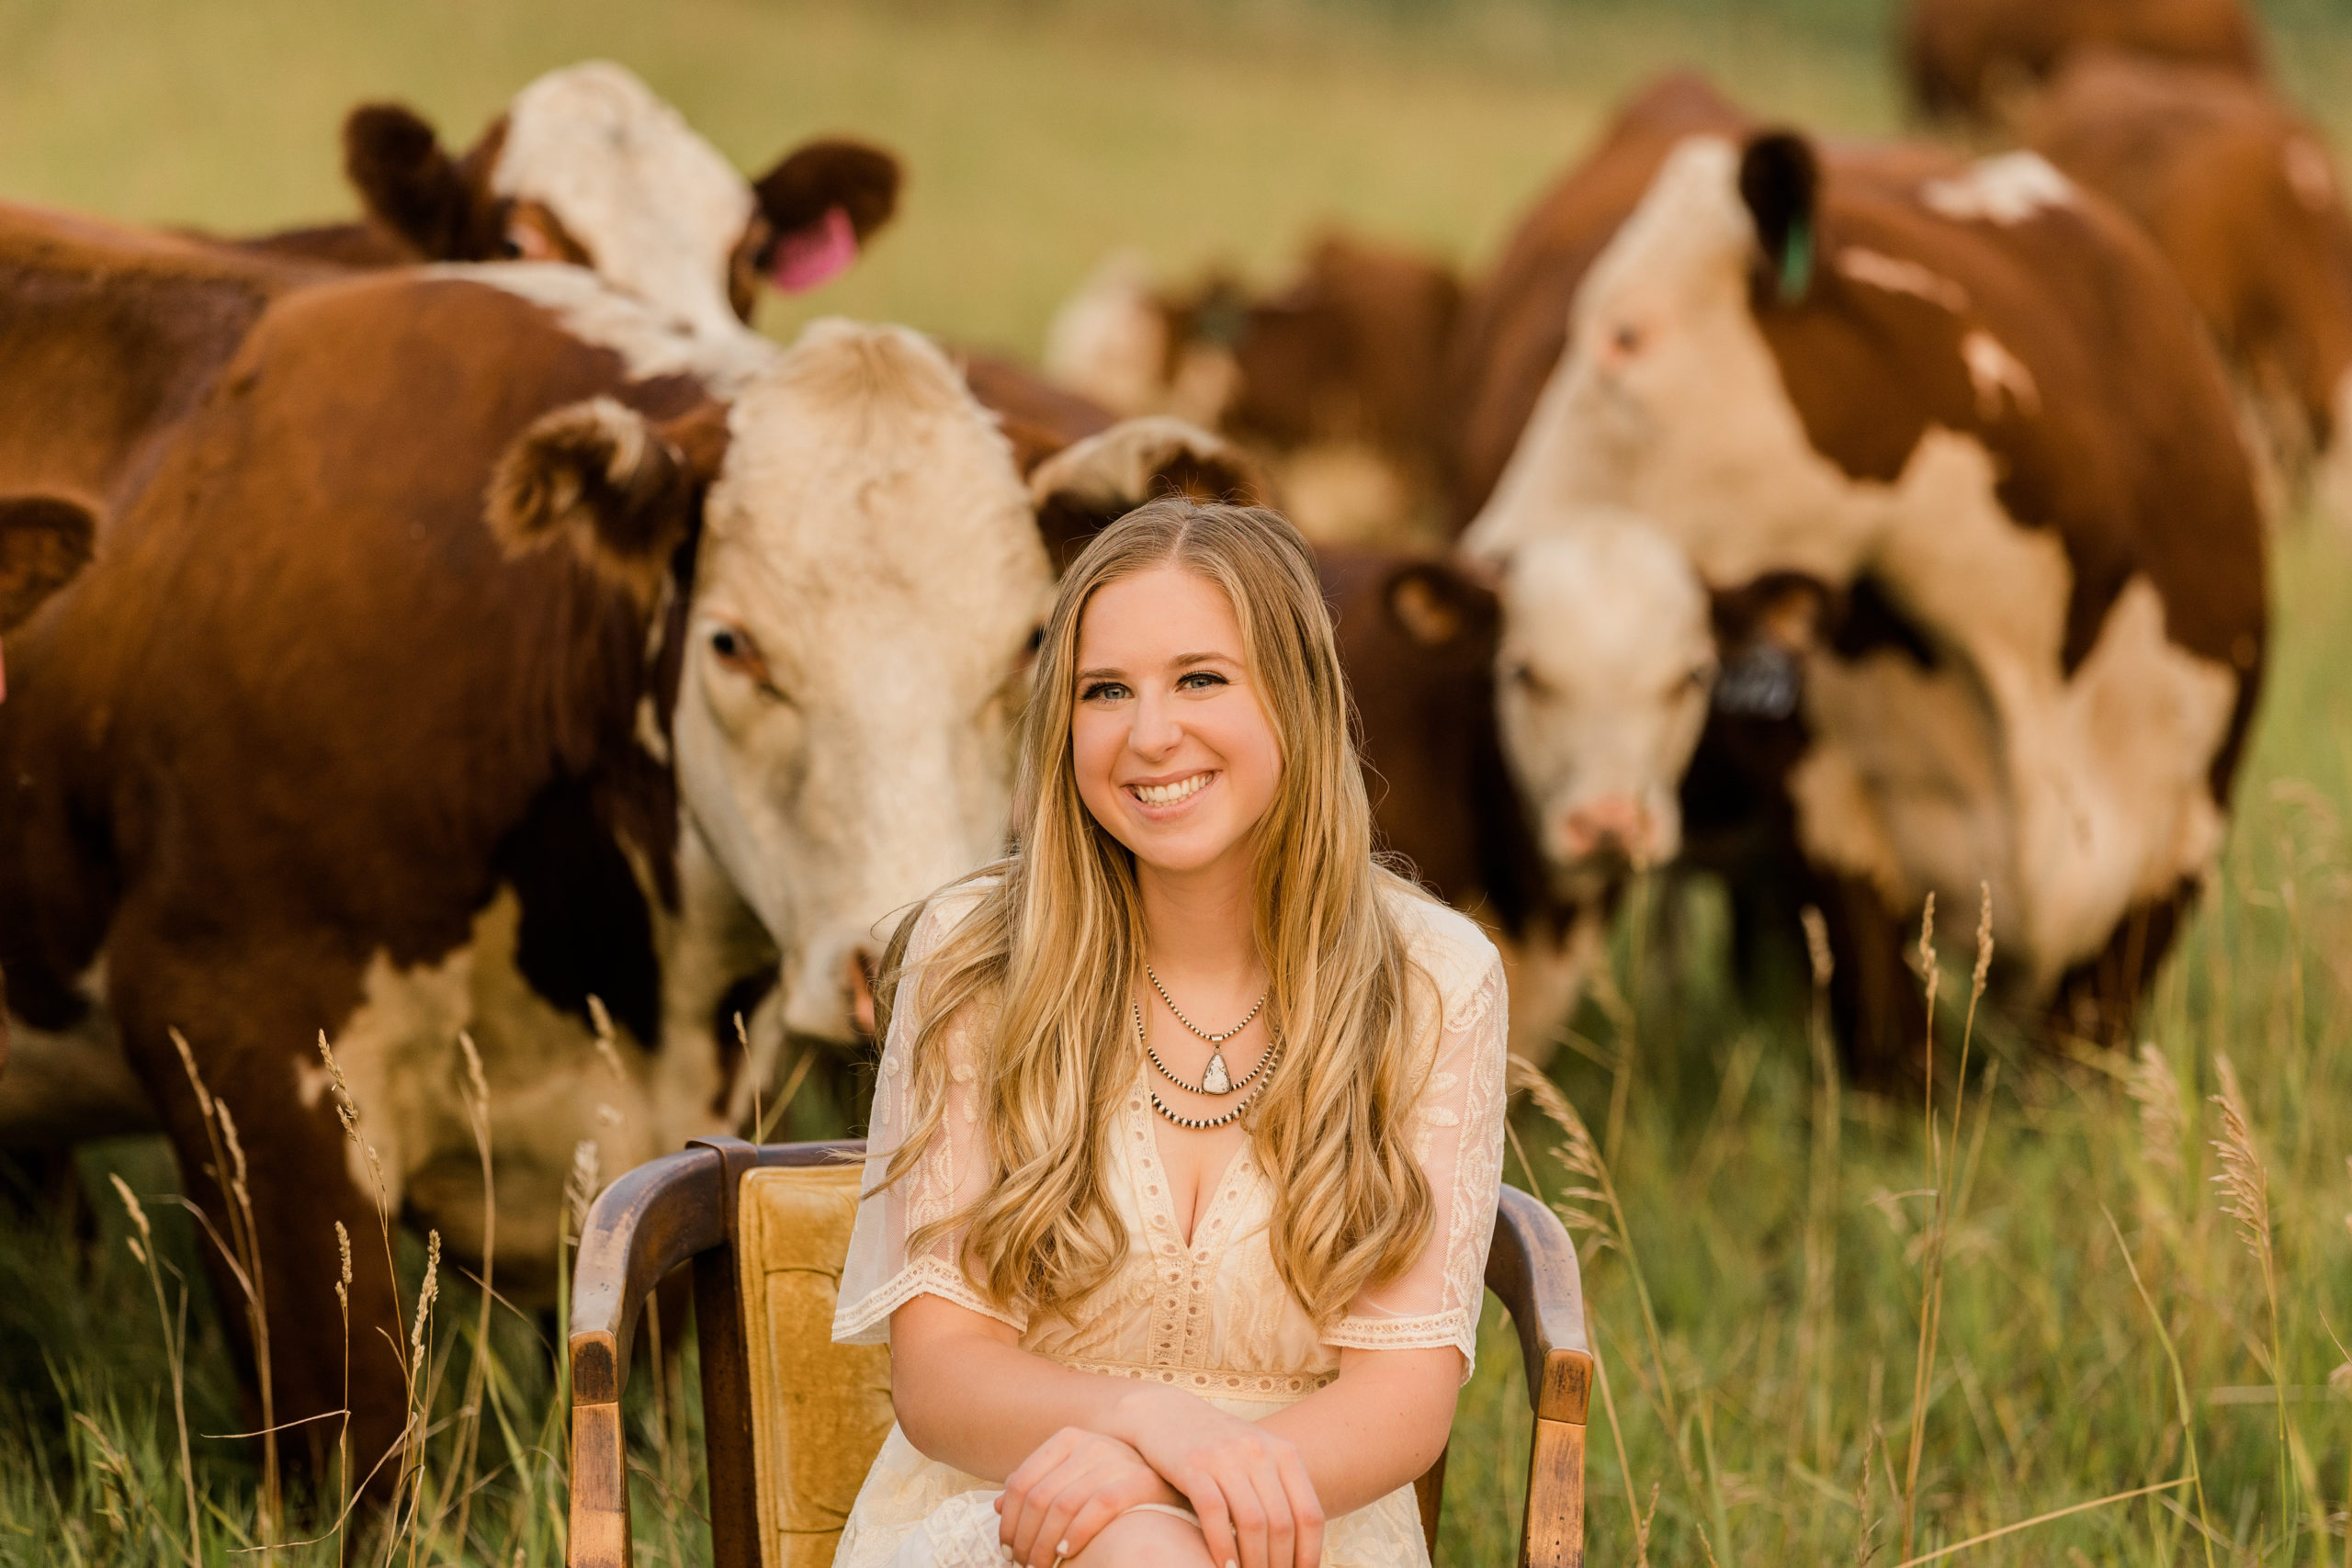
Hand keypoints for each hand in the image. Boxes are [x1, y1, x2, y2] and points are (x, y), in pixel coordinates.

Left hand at [997, 1428, 1181, 1566]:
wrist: (1172, 1484)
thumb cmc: (1111, 1488)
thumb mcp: (1072, 1480)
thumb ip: (1039, 1487)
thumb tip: (996, 1506)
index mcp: (1067, 1439)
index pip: (1020, 1482)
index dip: (1008, 1521)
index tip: (1006, 1550)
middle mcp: (1089, 1443)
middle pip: (1038, 1497)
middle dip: (1025, 1538)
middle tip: (1021, 1565)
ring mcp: (1115, 1458)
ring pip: (1063, 1505)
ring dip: (1045, 1543)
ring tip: (1041, 1566)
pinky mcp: (1139, 1479)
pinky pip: (1098, 1507)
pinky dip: (1077, 1533)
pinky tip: (1066, 1553)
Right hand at [1104, 1388, 1325, 1567]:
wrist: (1164, 1411)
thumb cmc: (1215, 1445)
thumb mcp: (1255, 1458)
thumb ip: (1277, 1492)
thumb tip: (1299, 1548)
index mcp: (1283, 1452)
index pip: (1310, 1514)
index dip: (1309, 1554)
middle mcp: (1259, 1451)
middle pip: (1282, 1523)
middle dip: (1279, 1564)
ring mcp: (1226, 1456)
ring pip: (1253, 1522)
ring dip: (1254, 1562)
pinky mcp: (1192, 1464)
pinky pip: (1215, 1513)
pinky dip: (1221, 1546)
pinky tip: (1223, 1565)